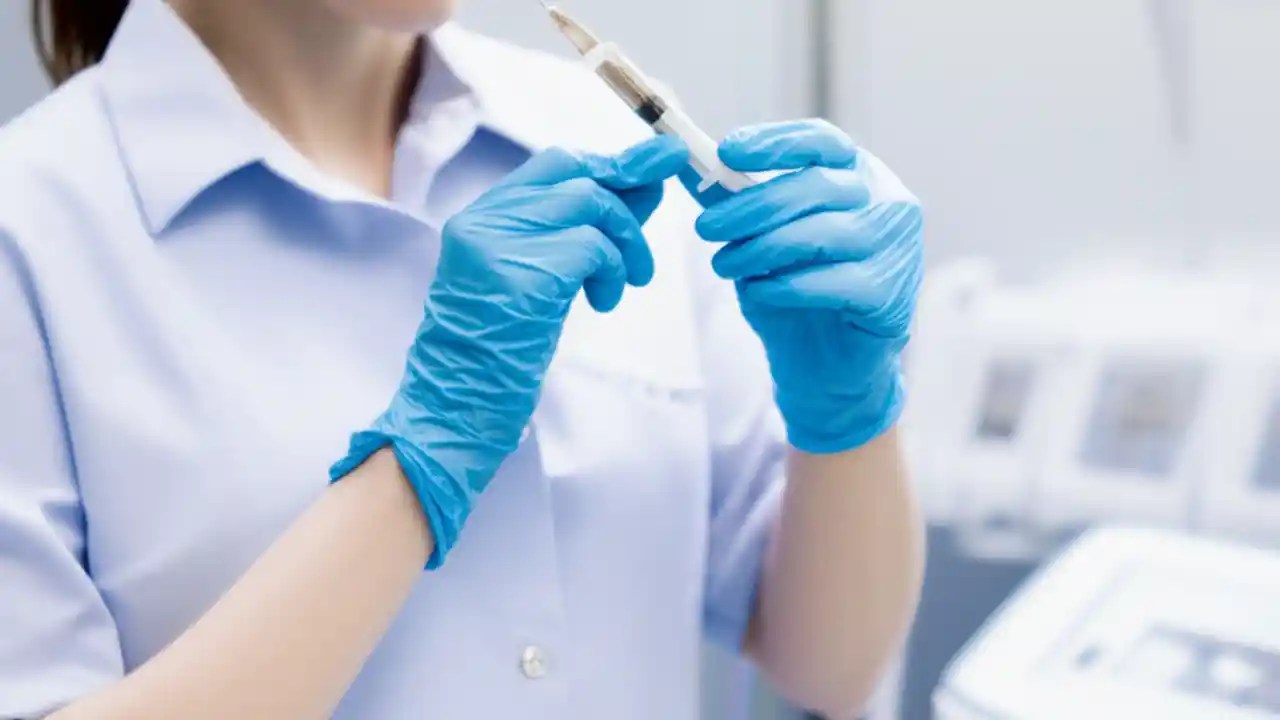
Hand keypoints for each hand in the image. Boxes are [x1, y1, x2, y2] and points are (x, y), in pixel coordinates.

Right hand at [332, 136, 689, 566]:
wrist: (457, 405)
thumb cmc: (500, 351)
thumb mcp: (540, 277)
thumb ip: (580, 233)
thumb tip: (642, 189)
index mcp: (480, 218)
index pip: (553, 164)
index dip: (607, 168)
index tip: (648, 179)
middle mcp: (484, 219)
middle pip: (572, 169)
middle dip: (625, 189)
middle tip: (645, 226)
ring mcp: (500, 242)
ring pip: (590, 201)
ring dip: (625, 241)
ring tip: (624, 282)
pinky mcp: (524, 272)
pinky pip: (593, 245)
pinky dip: (613, 270)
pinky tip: (604, 301)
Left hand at [688, 120, 922, 452]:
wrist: (827, 364)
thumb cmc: (796, 288)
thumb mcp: (758, 236)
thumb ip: (731, 197)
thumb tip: (679, 158)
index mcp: (858, 174)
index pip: (822, 141)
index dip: (774, 142)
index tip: (726, 151)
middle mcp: (887, 202)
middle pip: (817, 186)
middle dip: (752, 206)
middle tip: (705, 226)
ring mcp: (896, 248)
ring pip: (821, 233)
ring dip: (761, 249)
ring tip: (724, 265)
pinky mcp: (890, 294)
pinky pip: (829, 283)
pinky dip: (784, 286)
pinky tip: (758, 292)